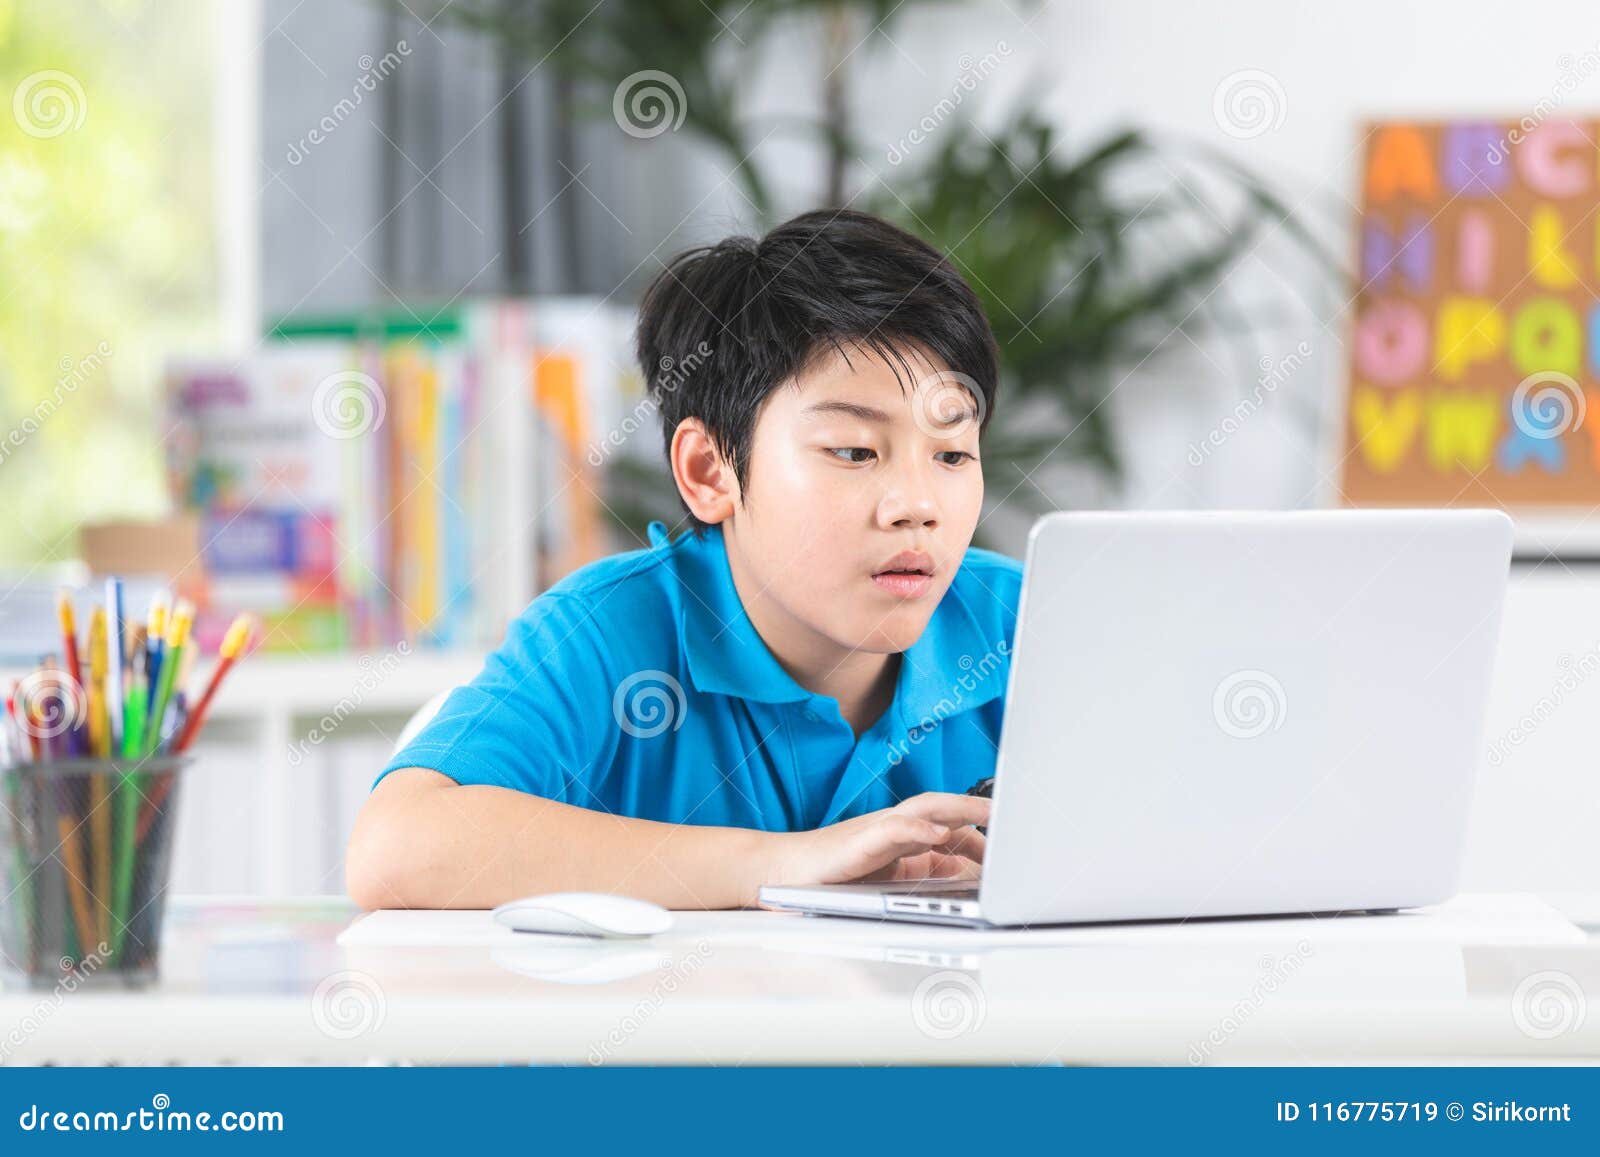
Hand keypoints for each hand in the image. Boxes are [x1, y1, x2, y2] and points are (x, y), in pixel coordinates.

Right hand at [759, 792, 989, 895]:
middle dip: (976, 811)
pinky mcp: (860, 840)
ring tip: (987, 814)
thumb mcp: (888, 878)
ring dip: (958, 810)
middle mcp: (893, 827)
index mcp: (902, 838)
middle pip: (942, 809)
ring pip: (924, 809)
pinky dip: (917, 828)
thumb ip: (922, 871)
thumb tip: (960, 872)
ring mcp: (877, 830)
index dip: (978, 833)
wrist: (782, 875)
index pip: (948, 827)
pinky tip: (938, 834)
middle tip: (1009, 818)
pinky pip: (893, 829)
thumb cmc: (831, 877)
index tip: (1005, 846)